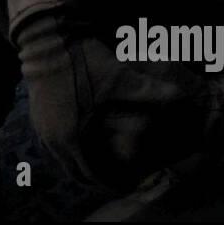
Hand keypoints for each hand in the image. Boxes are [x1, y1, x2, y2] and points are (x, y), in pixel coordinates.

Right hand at [7, 0, 202, 188]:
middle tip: (120, 178)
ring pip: (66, 163)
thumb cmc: (86, 61)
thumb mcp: (123, 77)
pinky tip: (86, 142)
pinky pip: (56, 149)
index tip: (131, 184)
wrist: (50, 40)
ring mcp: (44, 131)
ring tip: (105, 164)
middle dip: (100, 180)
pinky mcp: (38, 120)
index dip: (116, 183)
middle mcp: (57, 141)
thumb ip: (154, 92)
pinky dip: (72, 152)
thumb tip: (184, 98)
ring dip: (85, 166)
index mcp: (76, 139)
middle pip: (80, 175)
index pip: (97, 177)